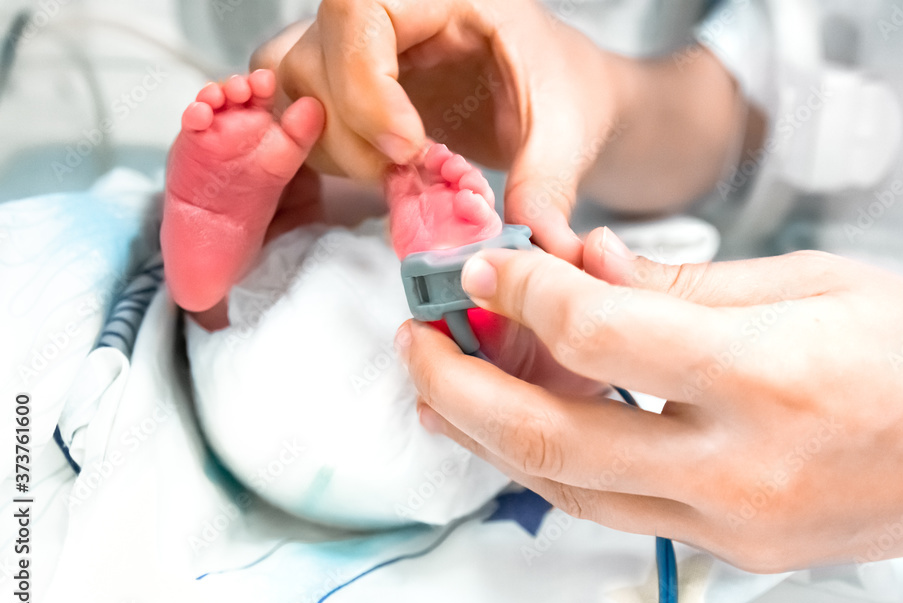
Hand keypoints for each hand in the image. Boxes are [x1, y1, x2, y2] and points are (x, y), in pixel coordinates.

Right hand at [254, 0, 625, 262]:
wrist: (562, 102)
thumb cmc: (567, 95)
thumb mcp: (568, 133)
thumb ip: (546, 184)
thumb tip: (533, 242)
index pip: (359, 8)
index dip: (364, 82)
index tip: (408, 148)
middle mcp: (394, 12)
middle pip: (314, 54)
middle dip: (351, 132)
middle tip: (407, 175)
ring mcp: (364, 48)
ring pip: (297, 87)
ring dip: (337, 148)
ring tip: (402, 176)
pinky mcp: (352, 85)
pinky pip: (304, 113)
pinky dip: (331, 153)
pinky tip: (385, 172)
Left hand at [397, 227, 902, 571]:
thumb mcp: (811, 283)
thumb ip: (679, 281)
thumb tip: (582, 268)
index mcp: (763, 375)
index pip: (597, 333)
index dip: (519, 294)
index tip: (485, 270)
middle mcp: (736, 466)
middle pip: (550, 438)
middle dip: (457, 390)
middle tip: (415, 345)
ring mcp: (730, 524)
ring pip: (567, 491)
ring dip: (489, 439)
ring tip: (442, 393)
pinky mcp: (732, 551)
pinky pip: (614, 511)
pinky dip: (556, 468)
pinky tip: (528, 429)